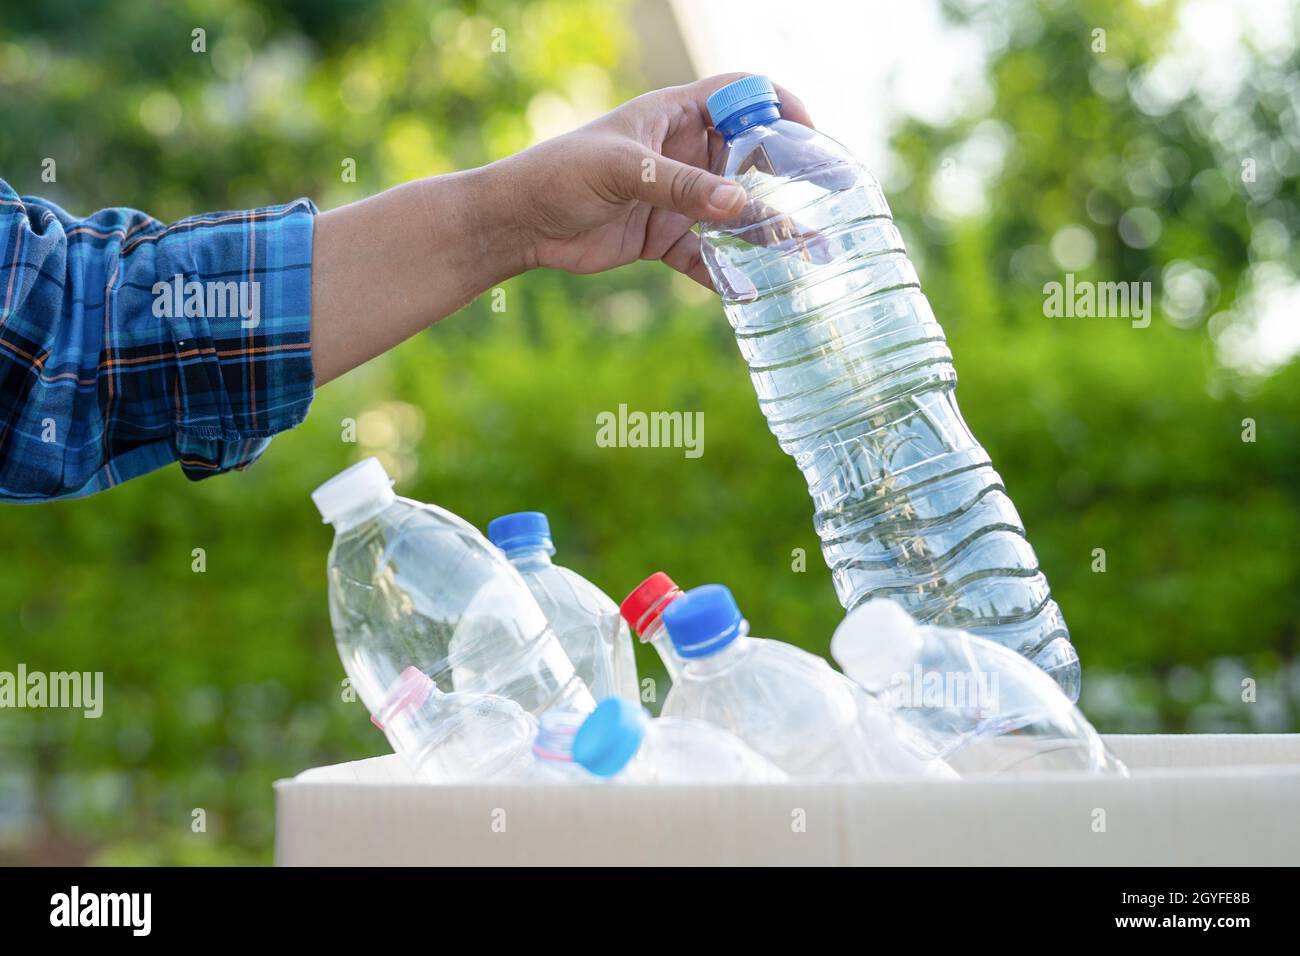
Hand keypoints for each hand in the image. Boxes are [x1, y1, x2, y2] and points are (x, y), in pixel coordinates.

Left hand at [310, 75, 809, 384]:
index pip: (741, 93)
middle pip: (752, 156)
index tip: (811, 133)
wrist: (518, 224)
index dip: (779, 105)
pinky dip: (730, 274)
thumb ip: (680, 186)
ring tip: (813, 252)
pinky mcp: (665, 238)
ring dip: (774, 232)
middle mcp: (684, 153)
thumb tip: (741, 206)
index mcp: (675, 115)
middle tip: (837, 195)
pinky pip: (709, 256)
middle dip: (794, 175)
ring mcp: (678, 197)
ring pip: (738, 213)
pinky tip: (755, 293)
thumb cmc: (560, 175)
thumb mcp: (621, 171)